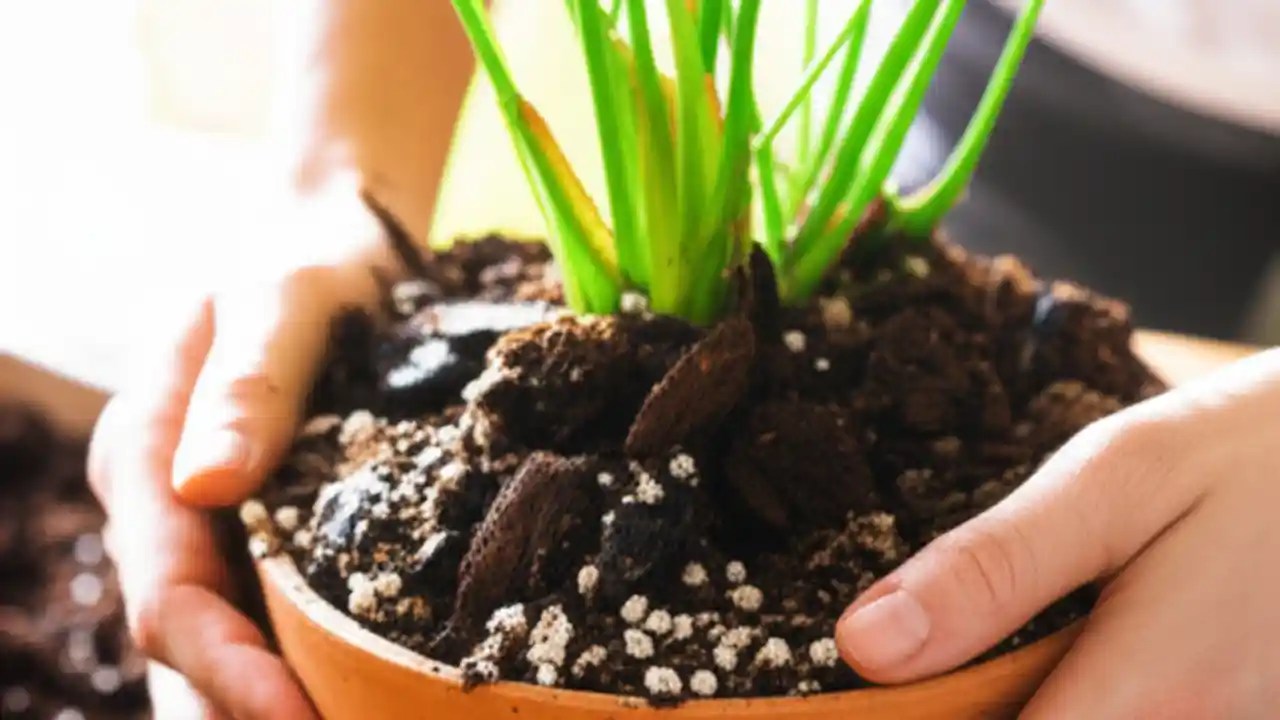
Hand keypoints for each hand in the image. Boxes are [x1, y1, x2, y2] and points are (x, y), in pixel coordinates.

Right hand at [87, 188, 390, 718]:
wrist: (326, 249)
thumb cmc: (301, 264)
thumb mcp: (277, 303)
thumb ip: (245, 385)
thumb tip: (207, 484)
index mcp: (145, 456)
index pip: (166, 594)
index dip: (226, 669)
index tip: (299, 717)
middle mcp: (164, 506)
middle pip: (185, 644)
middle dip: (246, 709)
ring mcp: (209, 525)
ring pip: (220, 641)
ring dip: (268, 702)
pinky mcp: (259, 530)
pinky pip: (264, 614)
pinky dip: (298, 665)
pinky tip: (354, 694)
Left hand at [835, 348, 1279, 717]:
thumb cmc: (1253, 456)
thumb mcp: (1114, 483)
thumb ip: (992, 571)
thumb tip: (866, 646)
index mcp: (1153, 699)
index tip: (892, 693)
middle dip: (981, 705)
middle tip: (969, 640)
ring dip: (1036, 695)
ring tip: (1037, 627)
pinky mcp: (1244, 719)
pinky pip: (1141, 718)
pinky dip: (1090, 693)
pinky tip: (1091, 646)